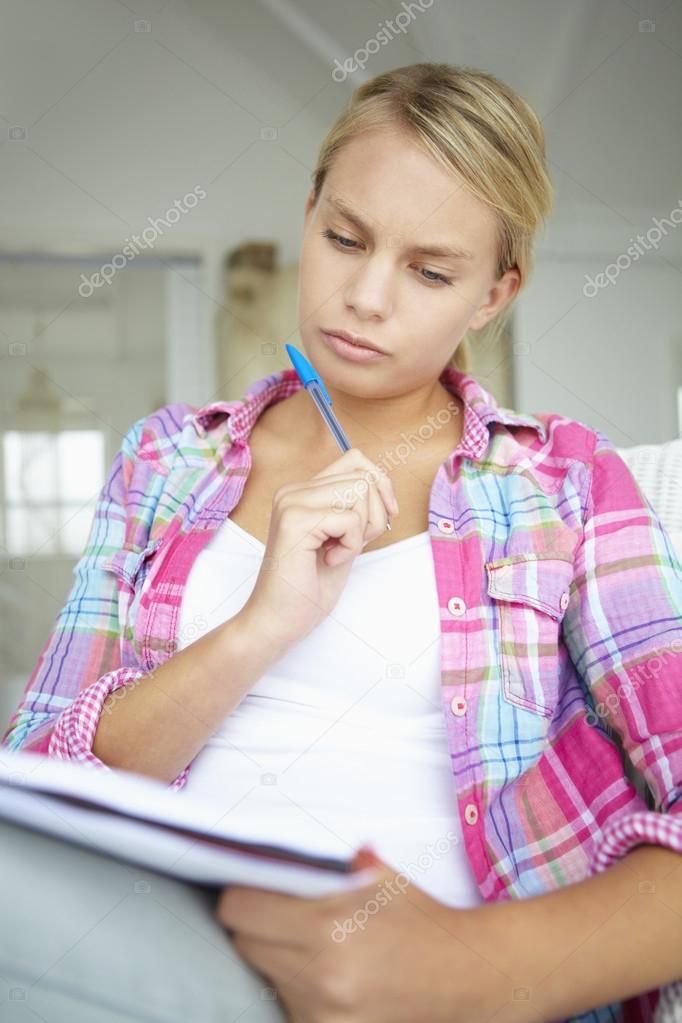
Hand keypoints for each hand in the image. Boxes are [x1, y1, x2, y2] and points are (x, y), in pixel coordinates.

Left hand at [214, 852, 509, 1022]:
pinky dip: (299, 989)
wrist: (468, 979)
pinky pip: (288, 1005)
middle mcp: (319, 976)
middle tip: (284, 911)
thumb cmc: (422, 920)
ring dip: (280, 958)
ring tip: (319, 945)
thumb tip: (273, 847)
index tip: (254, 885)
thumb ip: (324, 861)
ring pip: (266, 976)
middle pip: (245, 944)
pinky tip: (331, 975)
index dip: (243, 892)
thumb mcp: (377, 878)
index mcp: (327, 926)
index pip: (239, 909)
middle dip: (259, 924)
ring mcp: (323, 1015)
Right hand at [239, 448, 398, 650]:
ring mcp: (291, 503)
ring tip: (339, 552)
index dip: (381, 484)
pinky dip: (351, 545)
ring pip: (360, 492)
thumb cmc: (309, 587)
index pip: (356, 460)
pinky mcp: (294, 522)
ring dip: (363, 529)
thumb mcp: (343, 539)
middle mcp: (293, 491)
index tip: (387, 515)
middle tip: (352, 544)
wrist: (278, 621)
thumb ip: (356, 511)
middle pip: (363, 477)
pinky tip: (330, 561)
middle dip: (375, 514)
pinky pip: (350, 519)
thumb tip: (383, 487)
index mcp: (303, 492)